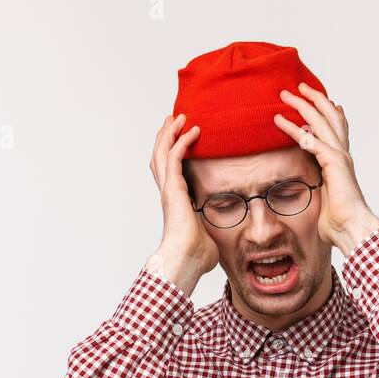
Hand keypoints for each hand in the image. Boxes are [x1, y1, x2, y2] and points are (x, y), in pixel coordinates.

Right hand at [146, 113, 218, 294]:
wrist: (187, 260)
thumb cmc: (197, 257)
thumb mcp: (208, 239)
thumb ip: (212, 234)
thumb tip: (219, 245)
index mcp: (175, 203)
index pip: (168, 172)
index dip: (170, 153)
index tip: (178, 140)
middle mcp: (168, 193)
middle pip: (159, 157)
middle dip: (165, 136)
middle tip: (172, 120)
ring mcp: (169, 190)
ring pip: (162, 152)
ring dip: (170, 133)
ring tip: (178, 117)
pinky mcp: (173, 189)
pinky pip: (174, 157)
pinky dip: (182, 141)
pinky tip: (192, 130)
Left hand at [272, 83, 378, 254]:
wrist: (352, 228)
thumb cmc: (338, 222)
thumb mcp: (323, 199)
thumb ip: (316, 188)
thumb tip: (306, 195)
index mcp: (341, 162)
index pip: (336, 129)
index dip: (327, 111)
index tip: (317, 100)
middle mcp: (342, 154)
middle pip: (330, 116)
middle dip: (314, 99)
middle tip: (298, 87)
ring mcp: (339, 157)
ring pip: (321, 121)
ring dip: (302, 105)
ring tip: (287, 94)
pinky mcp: (333, 163)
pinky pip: (311, 140)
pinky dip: (295, 130)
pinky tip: (281, 121)